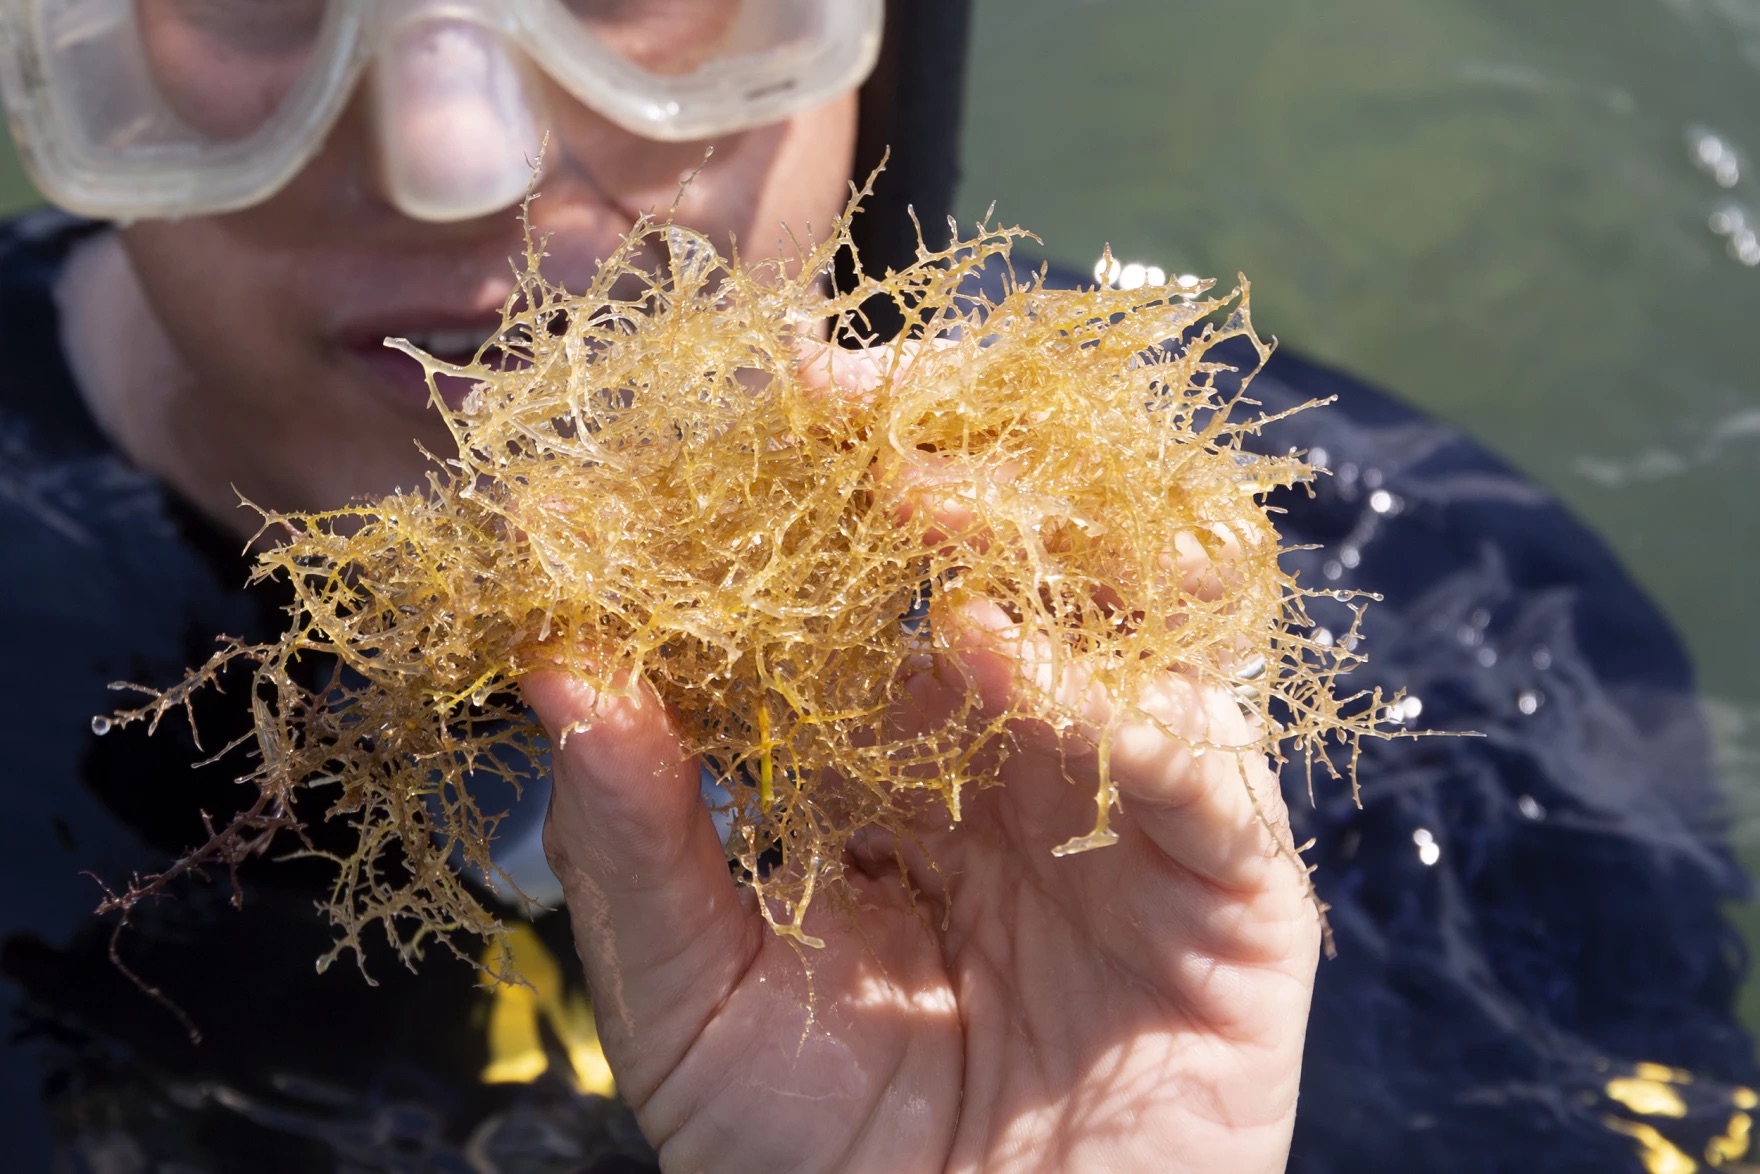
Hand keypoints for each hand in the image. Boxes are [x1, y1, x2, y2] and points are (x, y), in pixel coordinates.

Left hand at [524, 347, 1320, 1173]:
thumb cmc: (814, 1165)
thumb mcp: (689, 1002)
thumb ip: (634, 840)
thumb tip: (554, 662)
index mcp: (893, 748)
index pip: (865, 577)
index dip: (805, 488)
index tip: (730, 401)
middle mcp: (1020, 745)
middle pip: (1015, 544)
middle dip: (933, 453)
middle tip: (836, 397)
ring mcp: (1130, 796)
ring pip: (1138, 601)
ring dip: (1041, 526)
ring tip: (924, 495)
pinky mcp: (1233, 880)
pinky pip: (1196, 752)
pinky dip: (1106, 689)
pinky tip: (992, 654)